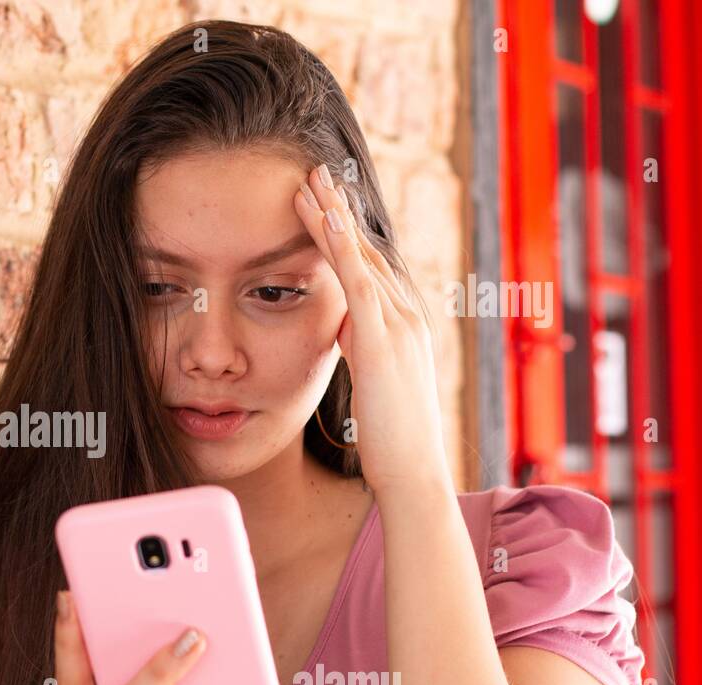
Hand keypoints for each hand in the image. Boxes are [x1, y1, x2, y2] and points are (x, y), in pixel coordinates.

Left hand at [294, 163, 452, 496]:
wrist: (413, 473)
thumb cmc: (391, 437)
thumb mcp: (374, 379)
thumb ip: (362, 345)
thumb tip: (346, 325)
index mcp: (404, 324)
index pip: (372, 265)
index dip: (348, 231)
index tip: (326, 201)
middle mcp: (407, 315)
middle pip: (368, 249)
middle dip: (340, 209)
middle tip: (315, 172)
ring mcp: (398, 325)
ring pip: (362, 256)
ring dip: (334, 216)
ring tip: (308, 181)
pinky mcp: (381, 341)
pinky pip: (358, 282)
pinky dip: (341, 246)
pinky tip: (324, 217)